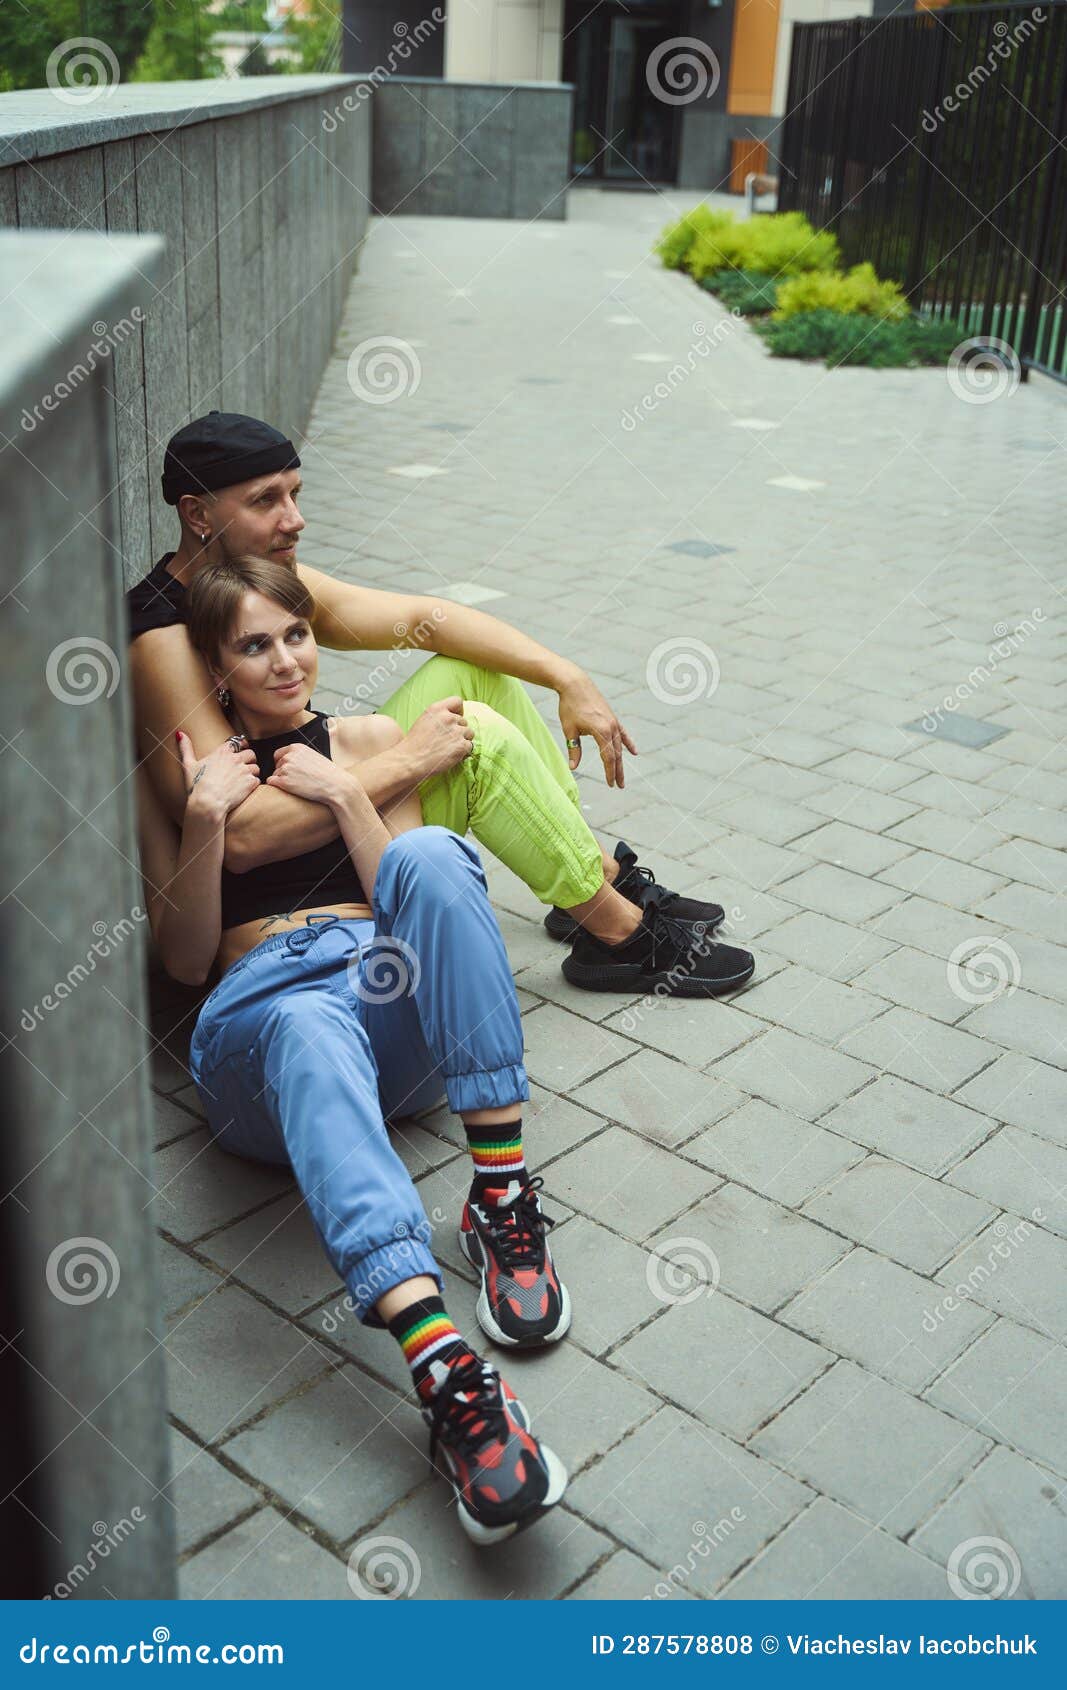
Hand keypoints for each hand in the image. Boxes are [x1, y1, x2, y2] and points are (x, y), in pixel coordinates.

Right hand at [177, 731, 258, 821]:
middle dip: (249, 760)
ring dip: (252, 773)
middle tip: (243, 769)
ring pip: (256, 767)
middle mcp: (235, 758)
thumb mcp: (188, 765)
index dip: (240, 747)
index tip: (240, 751)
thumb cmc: (197, 785)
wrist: (207, 803)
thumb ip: (186, 748)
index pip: (238, 742)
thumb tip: (180, 734)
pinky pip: (257, 780)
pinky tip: (245, 790)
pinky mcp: (251, 782)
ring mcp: (244, 770)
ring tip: (243, 781)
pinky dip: (253, 785)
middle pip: (250, 753)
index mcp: (222, 752)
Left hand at [266, 741, 356, 807]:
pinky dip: (277, 787)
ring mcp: (286, 768)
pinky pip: (271, 782)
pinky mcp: (284, 781)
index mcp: (296, 748)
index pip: (278, 754)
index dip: (282, 763)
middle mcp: (289, 756)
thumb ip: (300, 756)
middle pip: (276, 765)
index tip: (290, 771)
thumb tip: (288, 761)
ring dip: (282, 781)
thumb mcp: (314, 756)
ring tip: (299, 786)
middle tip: (297, 780)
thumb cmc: (328, 774)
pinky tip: (289, 790)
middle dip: (283, 773)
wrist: (337, 786)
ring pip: (275, 775)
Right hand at [402, 696, 474, 779]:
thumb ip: (439, 716)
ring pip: (469, 733)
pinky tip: (451, 755)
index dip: (459, 711)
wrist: (409, 761)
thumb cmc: (414, 745)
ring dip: (462, 741)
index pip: (457, 701)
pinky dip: (463, 752)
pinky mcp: (461, 746)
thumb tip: (455, 719)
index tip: (454, 720)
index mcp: (436, 709)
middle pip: (464, 721)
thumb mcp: (424, 720)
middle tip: (446, 742)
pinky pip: (469, 746)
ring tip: (448, 749)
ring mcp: (456, 731)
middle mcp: (447, 717)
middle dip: (458, 731)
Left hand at [558, 673, 636, 788]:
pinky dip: (628, 744)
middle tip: (619, 786)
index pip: (608, 758)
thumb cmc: (569, 706)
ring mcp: (614, 722)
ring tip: (621, 775)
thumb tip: (573, 767)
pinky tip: (634, 753)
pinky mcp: (612, 718)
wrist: (575, 684)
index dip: (609, 772)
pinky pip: (623, 734)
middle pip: (616, 754)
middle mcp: (611, 727)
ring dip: (621, 761)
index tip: (610, 784)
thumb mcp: (569, 730)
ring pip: (619, 746)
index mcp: (601, 732)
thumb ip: (573, 749)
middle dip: (617, 771)